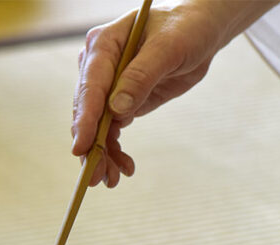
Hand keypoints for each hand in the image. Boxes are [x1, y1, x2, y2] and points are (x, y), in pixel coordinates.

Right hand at [71, 0, 277, 187]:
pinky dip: (114, 151)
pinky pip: (110, 132)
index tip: (81, 148)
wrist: (197, 33)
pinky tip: (126, 167)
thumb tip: (117, 109)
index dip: (85, 120)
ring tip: (114, 180)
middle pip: (87, 112)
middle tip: (96, 178)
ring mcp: (106, 87)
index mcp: (103, 45)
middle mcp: (98, 66)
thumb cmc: (185, 29)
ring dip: (102, 156)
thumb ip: (142, 76)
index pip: (90, 86)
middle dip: (91, 147)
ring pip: (97, 127)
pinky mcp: (118, 103)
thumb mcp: (169, 48)